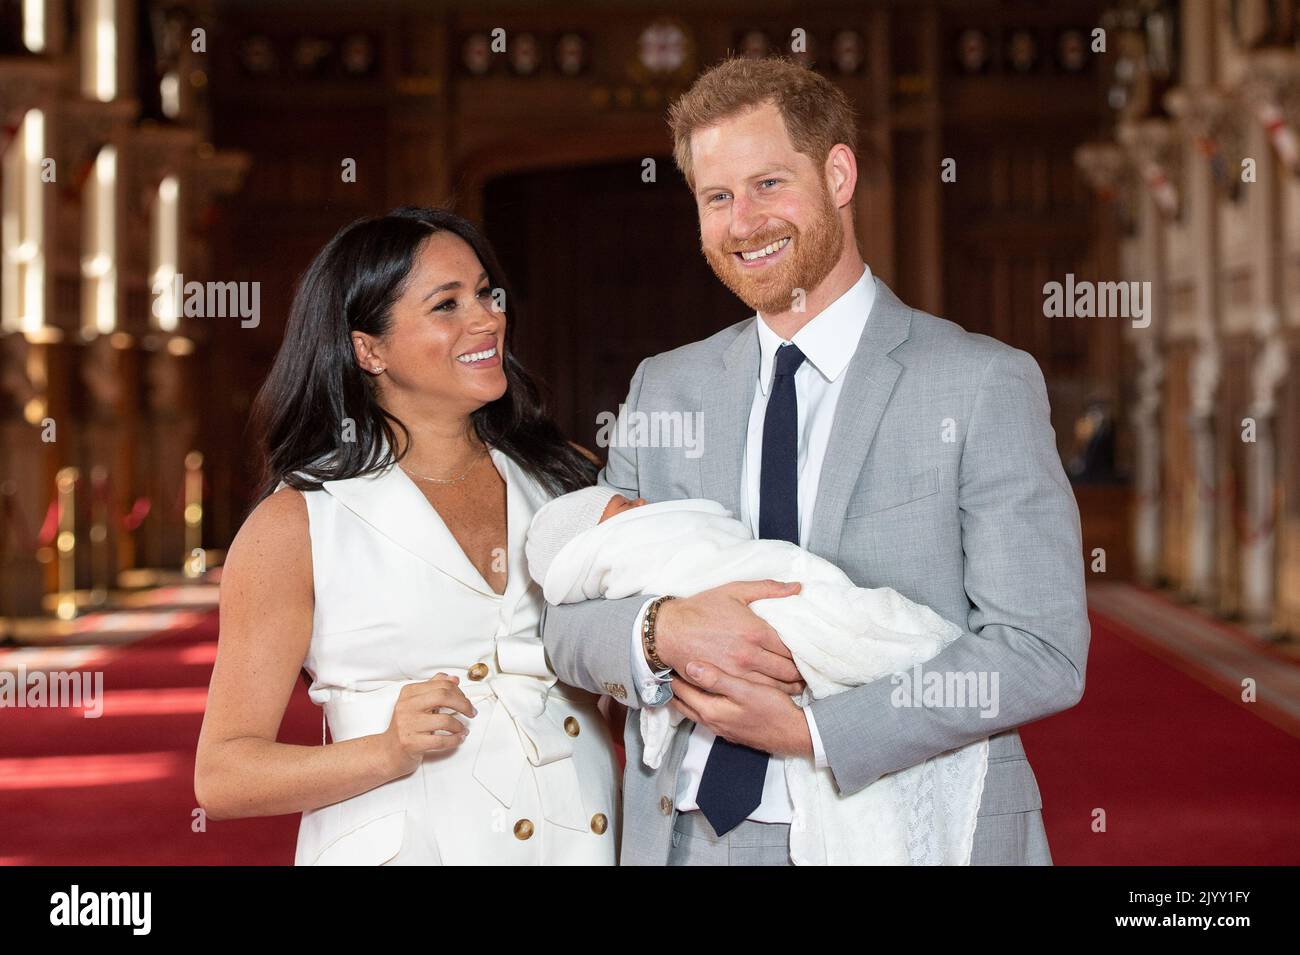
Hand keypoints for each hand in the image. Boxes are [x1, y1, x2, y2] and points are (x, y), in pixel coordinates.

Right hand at [381, 673, 476, 776]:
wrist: (388, 752)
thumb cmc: (406, 727)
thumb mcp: (416, 703)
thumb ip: (434, 688)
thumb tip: (454, 679)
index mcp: (409, 692)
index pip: (441, 684)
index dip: (459, 692)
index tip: (466, 700)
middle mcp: (407, 706)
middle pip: (443, 696)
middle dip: (463, 704)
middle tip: (471, 711)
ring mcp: (408, 725)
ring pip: (444, 720)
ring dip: (459, 726)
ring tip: (463, 729)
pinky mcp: (411, 743)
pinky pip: (440, 740)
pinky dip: (455, 740)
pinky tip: (458, 739)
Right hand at [653, 580, 804, 693]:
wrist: (669, 630)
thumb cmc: (701, 609)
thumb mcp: (735, 590)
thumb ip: (769, 588)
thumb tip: (798, 587)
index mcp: (756, 631)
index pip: (791, 648)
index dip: (804, 654)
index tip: (809, 654)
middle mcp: (750, 655)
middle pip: (788, 670)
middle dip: (801, 673)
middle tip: (807, 673)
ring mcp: (738, 672)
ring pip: (775, 686)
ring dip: (790, 687)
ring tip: (797, 685)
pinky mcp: (726, 684)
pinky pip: (756, 693)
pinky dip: (770, 694)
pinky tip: (775, 693)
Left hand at [669, 662, 811, 757]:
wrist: (795, 735)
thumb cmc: (773, 710)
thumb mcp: (745, 690)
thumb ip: (717, 679)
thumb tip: (690, 666)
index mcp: (711, 711)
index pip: (682, 692)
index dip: (671, 675)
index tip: (661, 660)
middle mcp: (712, 722)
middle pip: (683, 703)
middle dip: (672, 688)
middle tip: (663, 669)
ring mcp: (722, 727)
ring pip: (694, 709)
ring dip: (685, 695)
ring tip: (678, 679)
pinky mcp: (731, 729)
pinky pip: (706, 713)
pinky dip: (698, 701)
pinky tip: (704, 693)